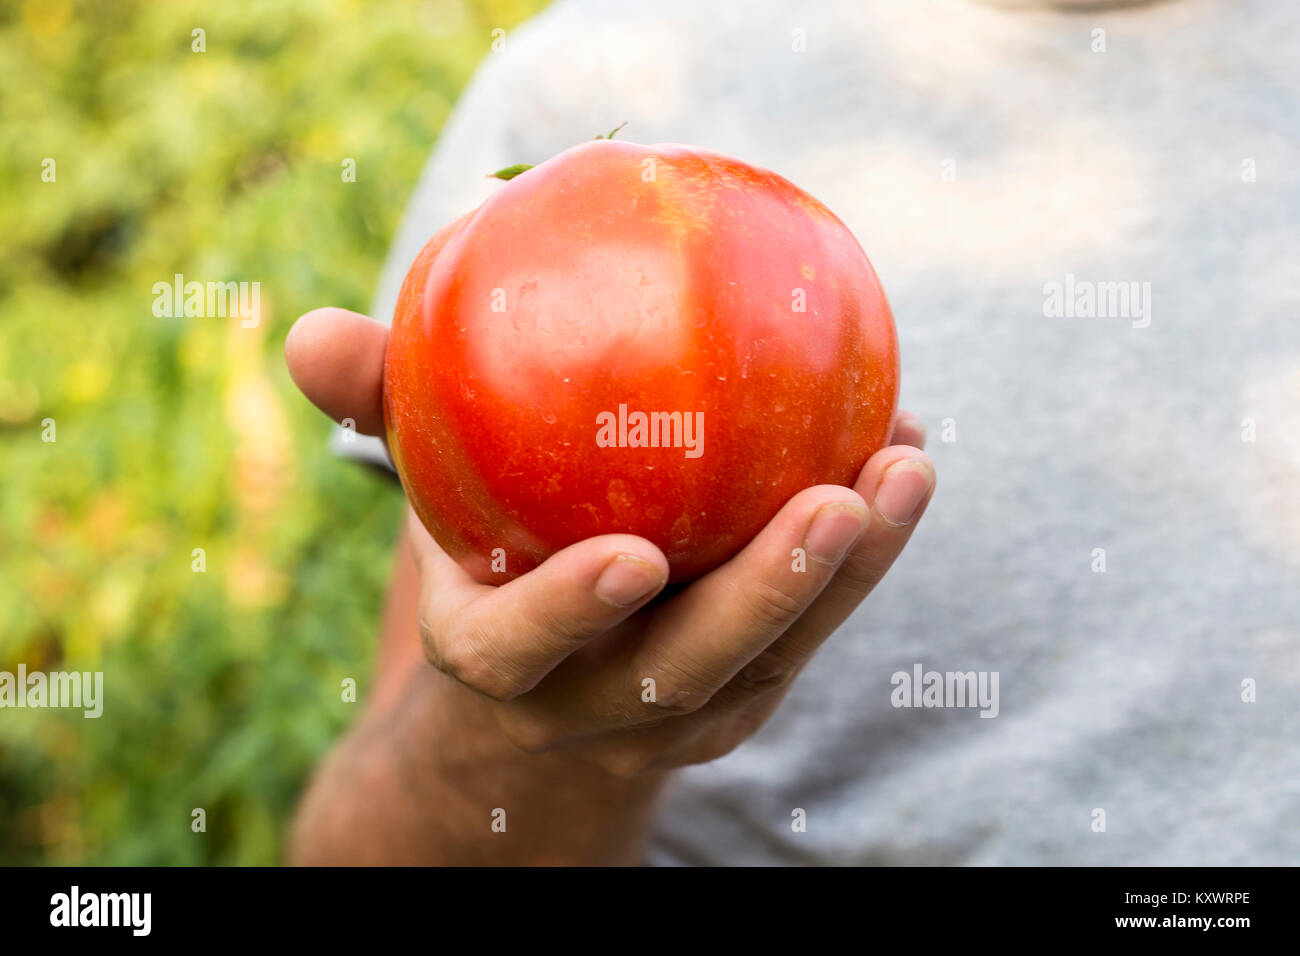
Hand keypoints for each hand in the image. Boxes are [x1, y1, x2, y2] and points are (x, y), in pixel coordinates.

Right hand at [287, 307, 934, 777]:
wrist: (540, 689)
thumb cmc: (481, 559)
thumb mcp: (423, 488)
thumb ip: (375, 408)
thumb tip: (305, 332)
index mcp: (495, 652)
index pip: (519, 648)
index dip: (566, 613)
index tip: (629, 555)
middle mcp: (592, 697)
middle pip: (683, 669)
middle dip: (764, 597)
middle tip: (836, 499)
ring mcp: (681, 708)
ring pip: (771, 657)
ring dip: (849, 573)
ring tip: (908, 464)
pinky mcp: (747, 692)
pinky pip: (814, 630)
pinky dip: (865, 555)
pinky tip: (901, 454)